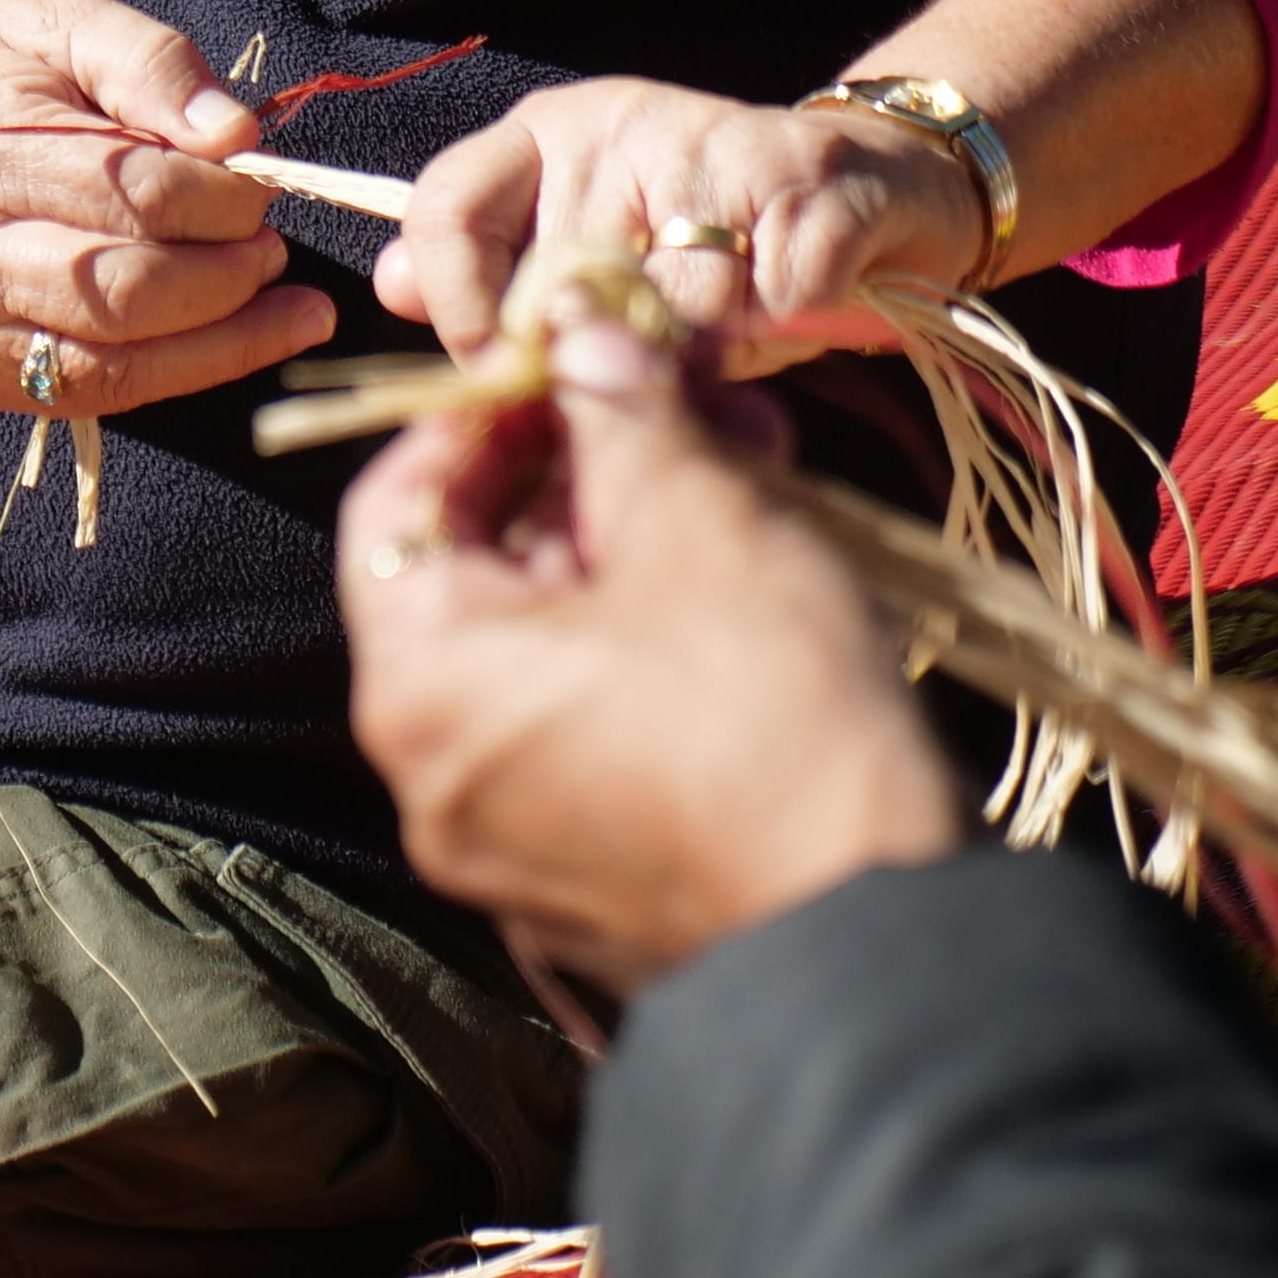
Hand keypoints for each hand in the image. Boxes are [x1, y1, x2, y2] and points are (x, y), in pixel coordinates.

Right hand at [0, 0, 335, 417]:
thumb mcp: (68, 20)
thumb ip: (153, 63)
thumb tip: (235, 134)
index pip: (132, 193)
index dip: (220, 198)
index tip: (261, 184)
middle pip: (127, 291)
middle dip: (226, 277)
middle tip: (272, 248)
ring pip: (116, 362)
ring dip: (223, 341)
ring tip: (286, 308)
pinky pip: (92, 394)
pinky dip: (177, 373)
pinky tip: (233, 339)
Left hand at [340, 316, 959, 984]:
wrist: (879, 944)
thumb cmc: (771, 720)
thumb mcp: (697, 524)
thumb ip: (621, 415)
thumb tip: (580, 334)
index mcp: (420, 684)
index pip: (398, 504)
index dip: (483, 413)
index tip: (569, 357)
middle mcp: (435, 774)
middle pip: (485, 571)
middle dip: (593, 466)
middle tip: (693, 395)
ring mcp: (511, 840)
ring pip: (554, 643)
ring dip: (641, 540)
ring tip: (754, 464)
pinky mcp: (594, 878)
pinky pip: (594, 722)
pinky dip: (652, 640)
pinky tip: (754, 572)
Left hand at [375, 77, 993, 376]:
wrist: (882, 188)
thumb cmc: (721, 244)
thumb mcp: (598, 252)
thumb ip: (494, 270)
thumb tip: (392, 283)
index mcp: (550, 134)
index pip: (450, 206)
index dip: (463, 307)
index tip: (500, 372)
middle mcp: (618, 123)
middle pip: (563, 279)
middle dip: (610, 354)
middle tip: (653, 371)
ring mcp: (713, 139)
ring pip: (675, 299)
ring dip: (710, 348)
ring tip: (733, 338)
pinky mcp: (808, 172)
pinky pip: (774, 290)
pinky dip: (787, 317)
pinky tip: (798, 302)